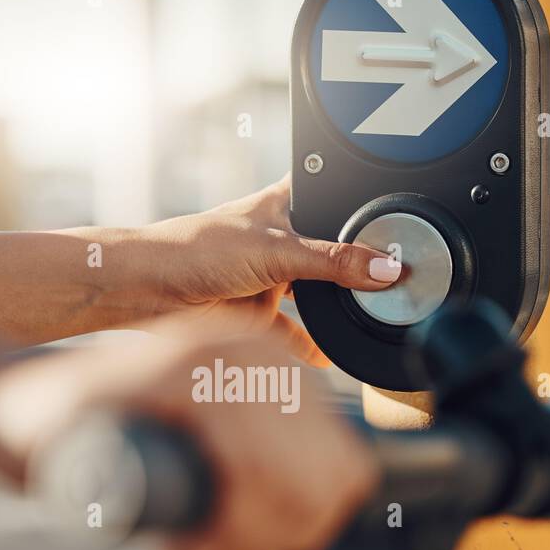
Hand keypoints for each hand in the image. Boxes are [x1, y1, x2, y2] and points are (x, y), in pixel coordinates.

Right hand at [0, 317, 377, 549]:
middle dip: (280, 537)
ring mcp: (222, 355)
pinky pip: (243, 465)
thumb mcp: (172, 481)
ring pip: (290, 479)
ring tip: (187, 549)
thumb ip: (220, 518)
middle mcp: (257, 351)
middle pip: (330, 478)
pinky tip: (181, 543)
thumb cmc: (85, 439)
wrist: (3, 402)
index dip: (308, 527)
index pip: (345, 467)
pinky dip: (222, 524)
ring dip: (247, 536)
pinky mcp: (180, 372)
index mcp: (269, 368)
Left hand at [134, 176, 401, 365]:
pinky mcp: (259, 315)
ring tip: (375, 314)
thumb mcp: (277, 250)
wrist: (148, 290)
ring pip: (315, 294)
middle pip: (332, 249)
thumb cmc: (197, 249)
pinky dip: (311, 346)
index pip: (334, 193)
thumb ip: (333, 262)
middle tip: (398, 276)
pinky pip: (294, 334)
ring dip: (337, 306)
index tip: (401, 218)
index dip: (364, 202)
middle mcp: (282, 238)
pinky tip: (334, 355)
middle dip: (357, 264)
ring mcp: (271, 277)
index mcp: (286, 203)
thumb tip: (385, 269)